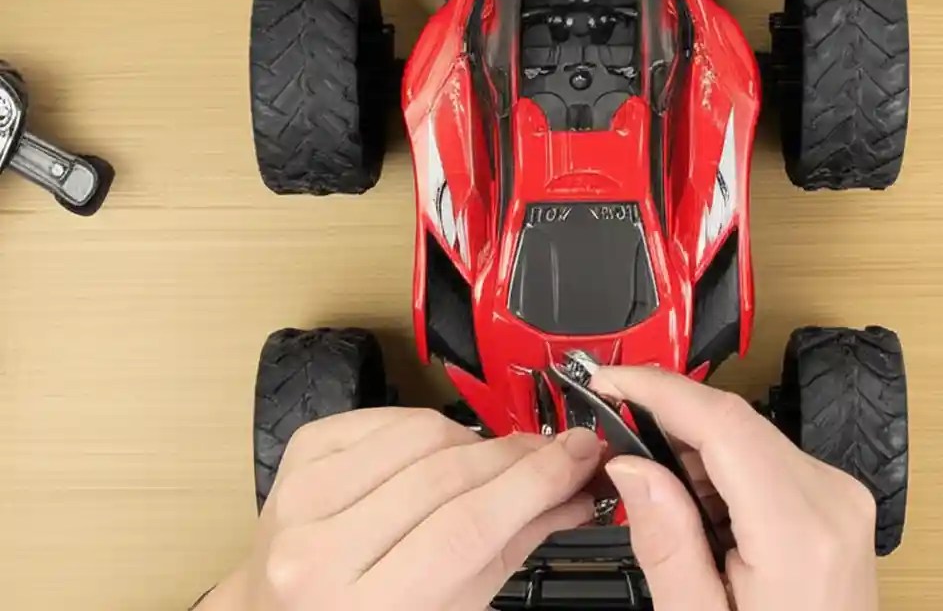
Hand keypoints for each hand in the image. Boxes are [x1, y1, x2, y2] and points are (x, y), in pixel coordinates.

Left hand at [199, 408, 601, 610]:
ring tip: (495, 461)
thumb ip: (515, 542)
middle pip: (445, 477)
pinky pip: (385, 418)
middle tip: (560, 449)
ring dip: (475, 440)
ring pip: (420, 435)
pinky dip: (429, 426)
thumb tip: (577, 487)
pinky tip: (443, 450)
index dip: (534, 482)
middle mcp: (321, 553)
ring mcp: (301, 499)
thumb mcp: (456, 605)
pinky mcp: (296, 457)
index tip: (579, 454)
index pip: (466, 528)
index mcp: (368, 607)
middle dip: (517, 456)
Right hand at [593, 366, 878, 610]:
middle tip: (611, 440)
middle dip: (667, 421)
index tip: (610, 379)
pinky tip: (699, 513)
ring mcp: (840, 500)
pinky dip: (723, 472)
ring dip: (694, 451)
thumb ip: (665, 540)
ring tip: (659, 504)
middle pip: (735, 423)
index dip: (658, 388)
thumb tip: (631, 465)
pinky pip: (768, 462)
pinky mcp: (837, 506)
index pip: (722, 422)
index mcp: (799, 531)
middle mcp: (831, 501)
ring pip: (749, 437)